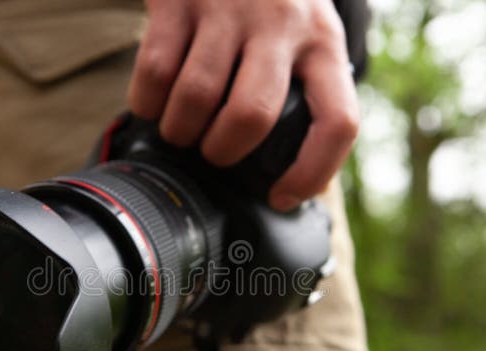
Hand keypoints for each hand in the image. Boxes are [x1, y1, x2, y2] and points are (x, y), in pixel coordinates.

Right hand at [127, 0, 359, 210]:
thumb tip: (291, 175)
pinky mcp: (180, 0)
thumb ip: (305, 89)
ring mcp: (228, 9)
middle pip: (252, 115)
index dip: (311, 173)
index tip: (282, 196)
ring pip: (196, 97)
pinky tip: (153, 104)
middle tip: (215, 154)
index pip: (337, 121)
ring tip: (181, 131)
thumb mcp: (307, 35)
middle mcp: (282, 23)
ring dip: (181, 132)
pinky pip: (155, 71)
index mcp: (324, 42)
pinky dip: (147, 102)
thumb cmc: (272, 3)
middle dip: (224, 152)